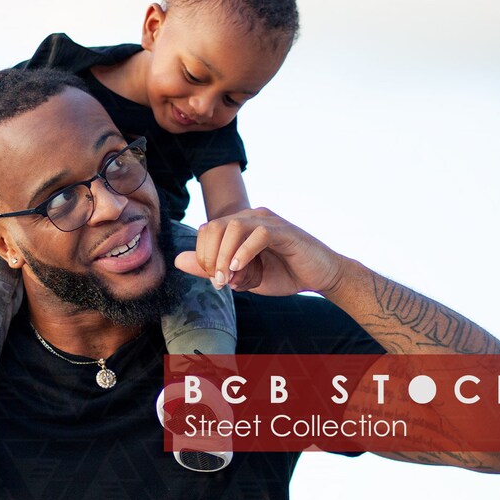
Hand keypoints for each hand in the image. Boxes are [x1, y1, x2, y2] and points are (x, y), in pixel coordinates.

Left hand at [174, 207, 346, 297]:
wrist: (320, 277)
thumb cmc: (283, 274)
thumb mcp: (241, 276)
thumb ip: (212, 268)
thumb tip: (179, 260)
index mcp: (239, 226)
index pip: (206, 230)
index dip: (203, 256)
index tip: (215, 280)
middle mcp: (251, 217)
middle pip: (214, 226)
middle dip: (210, 257)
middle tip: (218, 282)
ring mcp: (267, 221)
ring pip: (232, 228)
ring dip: (224, 257)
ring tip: (228, 278)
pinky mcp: (283, 231)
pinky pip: (257, 234)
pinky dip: (243, 253)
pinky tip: (240, 269)